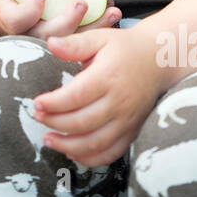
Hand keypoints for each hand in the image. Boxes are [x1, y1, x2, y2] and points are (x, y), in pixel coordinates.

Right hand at [0, 0, 121, 39]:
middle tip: (82, 3)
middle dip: (66, 22)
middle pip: (46, 36)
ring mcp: (42, 39)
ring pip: (68, 42)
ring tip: (111, 11)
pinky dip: (96, 28)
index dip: (28, 12)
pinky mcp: (57, 41)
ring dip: (91, 29)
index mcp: (6, 16)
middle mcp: (25, 33)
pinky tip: (111, 13)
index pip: (16, 20)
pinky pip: (78, 40)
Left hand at [32, 27, 162, 167]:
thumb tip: (50, 43)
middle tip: (37, 117)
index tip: (36, 103)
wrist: (159, 60)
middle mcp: (119, 102)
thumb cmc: (124, 48)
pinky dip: (90, 158)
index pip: (76, 96)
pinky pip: (111, 153)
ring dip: (68, 146)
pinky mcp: (132, 131)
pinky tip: (72, 153)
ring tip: (48, 140)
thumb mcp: (100, 38)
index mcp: (108, 77)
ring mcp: (127, 120)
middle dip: (55, 123)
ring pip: (95, 143)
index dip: (54, 103)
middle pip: (82, 122)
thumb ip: (75, 44)